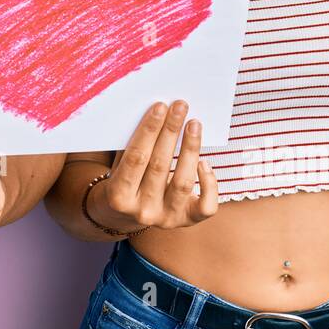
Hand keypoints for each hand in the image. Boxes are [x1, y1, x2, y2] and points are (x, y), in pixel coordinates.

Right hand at [86, 99, 219, 233]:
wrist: (126, 215)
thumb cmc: (124, 179)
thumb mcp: (119, 164)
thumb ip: (132, 144)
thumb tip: (158, 113)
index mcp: (119, 197)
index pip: (136, 158)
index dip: (148, 131)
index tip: (160, 107)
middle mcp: (142, 212)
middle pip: (159, 166)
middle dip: (170, 132)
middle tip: (180, 106)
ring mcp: (166, 219)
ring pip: (183, 182)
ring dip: (191, 149)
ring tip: (194, 124)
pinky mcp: (186, 221)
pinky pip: (205, 206)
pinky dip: (210, 183)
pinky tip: (205, 161)